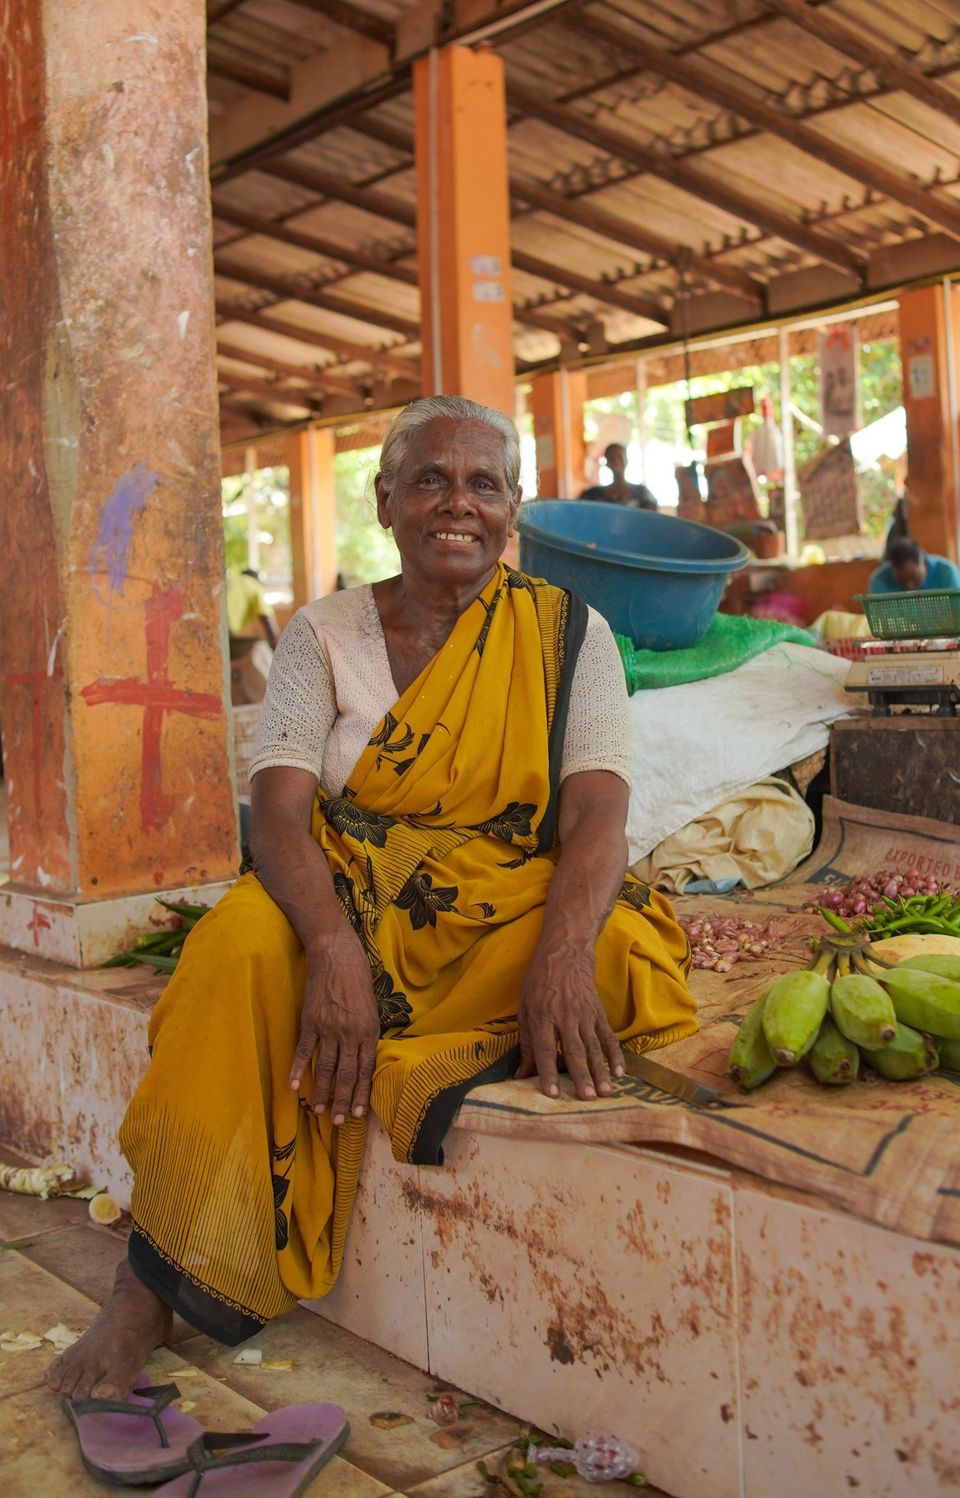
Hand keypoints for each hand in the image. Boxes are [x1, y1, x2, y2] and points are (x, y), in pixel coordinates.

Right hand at [289, 934, 379, 1124]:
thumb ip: (368, 1033)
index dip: (360, 1093)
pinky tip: (294, 1086)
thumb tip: (366, 1059)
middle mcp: (350, 1033)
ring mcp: (329, 1028)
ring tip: (319, 1111)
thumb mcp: (373, 1007)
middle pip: (345, 1074)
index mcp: (369, 1030)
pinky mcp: (311, 1021)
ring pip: (325, 1068)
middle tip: (337, 1122)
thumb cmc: (358, 979)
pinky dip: (298, 1069)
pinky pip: (304, 1050)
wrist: (337, 955)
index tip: (357, 1113)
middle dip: (342, 1101)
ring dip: (321, 1092)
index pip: (365, 1070)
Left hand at [516, 940, 623, 1099]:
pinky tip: (619, 1072)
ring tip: (605, 1093)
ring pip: (594, 1047)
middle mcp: (564, 1016)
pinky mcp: (599, 1013)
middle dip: (580, 1076)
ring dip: (600, 1071)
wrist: (565, 955)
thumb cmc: (538, 984)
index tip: (552, 1093)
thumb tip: (520, 1075)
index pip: (544, 1048)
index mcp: (542, 1016)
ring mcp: (585, 1015)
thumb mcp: (525, 1009)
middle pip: (574, 1050)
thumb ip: (525, 1044)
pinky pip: (608, 1036)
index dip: (548, 1072)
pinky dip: (615, 1055)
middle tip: (586, 1098)